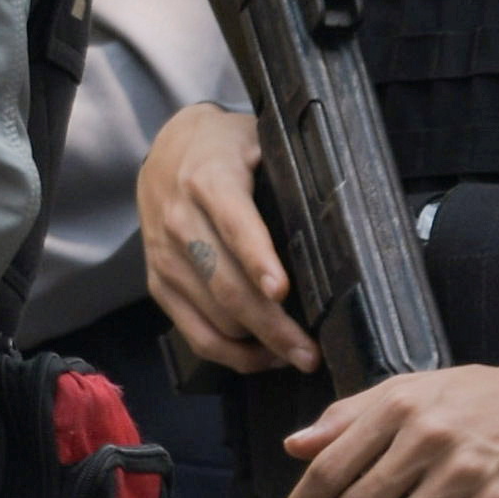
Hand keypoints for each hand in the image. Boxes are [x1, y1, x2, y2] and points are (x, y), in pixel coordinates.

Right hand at [139, 106, 319, 377]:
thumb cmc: (225, 147)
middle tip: (310, 353)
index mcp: (209, 180)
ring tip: (297, 354)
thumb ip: (288, 174)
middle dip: (271, 326)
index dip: (257, 260)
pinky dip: (230, 354)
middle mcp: (179, 222)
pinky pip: (194, 332)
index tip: (281, 290)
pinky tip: (262, 357)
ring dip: (257, 345)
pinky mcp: (158, 283)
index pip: (234, 225)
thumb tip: (340, 221)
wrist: (166, 148)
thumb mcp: (258, 140)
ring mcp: (165, 258)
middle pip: (226, 285)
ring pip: (214, 317)